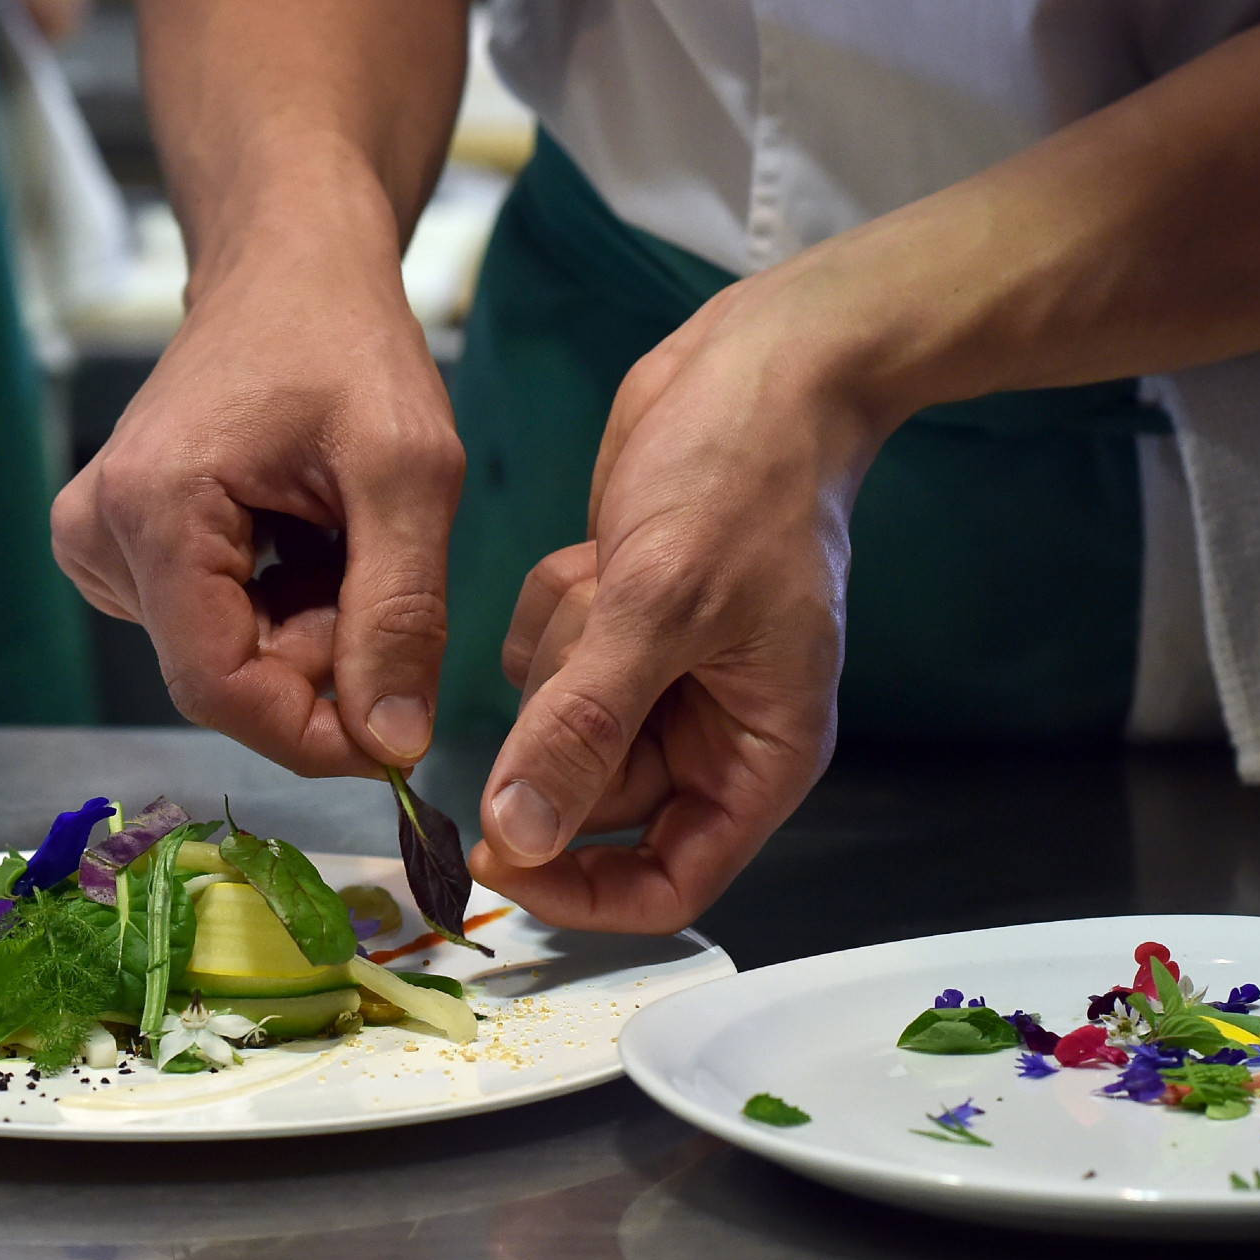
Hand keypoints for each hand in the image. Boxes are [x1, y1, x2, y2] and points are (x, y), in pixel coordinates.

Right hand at [51, 218, 462, 776]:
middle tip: (380, 567)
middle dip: (324, 657)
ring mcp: (100, 543)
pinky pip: (218, 627)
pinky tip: (305, 530)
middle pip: (226, 676)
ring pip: (229, 658)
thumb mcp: (409, 472)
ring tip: (341, 528)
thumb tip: (395, 743)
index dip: (315, 735)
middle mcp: (98, 535)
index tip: (399, 740)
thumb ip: (401, 612)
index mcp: (151, 510)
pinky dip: (285, 604)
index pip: (219, 689)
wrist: (290, 267)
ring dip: (311, 626)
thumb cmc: (347, 343)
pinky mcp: (123, 548)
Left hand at [468, 257, 901, 931]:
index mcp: (759, 756)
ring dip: (561, 654)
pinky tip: (598, 551)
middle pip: (593, 800)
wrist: (765, 368)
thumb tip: (521, 838)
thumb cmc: (747, 482)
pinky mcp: (618, 627)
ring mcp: (661, 679)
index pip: (668, 885)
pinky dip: (553, 610)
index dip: (580, 890)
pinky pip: (544, 660)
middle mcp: (711, 733)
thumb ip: (586, 730)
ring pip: (556, 724)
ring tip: (612, 573)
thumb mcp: (662, 608)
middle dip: (565, 724)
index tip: (495, 854)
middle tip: (584, 638)